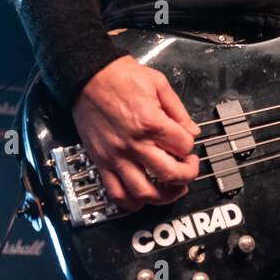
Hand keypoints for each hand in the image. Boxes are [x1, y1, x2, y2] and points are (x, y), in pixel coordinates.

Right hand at [71, 55, 200, 211]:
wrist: (87, 76)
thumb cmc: (120, 76)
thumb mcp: (158, 83)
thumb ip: (178, 110)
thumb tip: (192, 131)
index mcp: (150, 121)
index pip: (183, 146)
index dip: (191, 145)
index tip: (187, 142)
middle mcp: (133, 143)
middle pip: (170, 174)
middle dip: (187, 174)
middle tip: (189, 167)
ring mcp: (116, 156)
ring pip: (144, 193)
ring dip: (164, 196)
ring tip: (173, 188)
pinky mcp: (102, 162)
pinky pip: (116, 194)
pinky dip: (132, 203)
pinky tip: (143, 197)